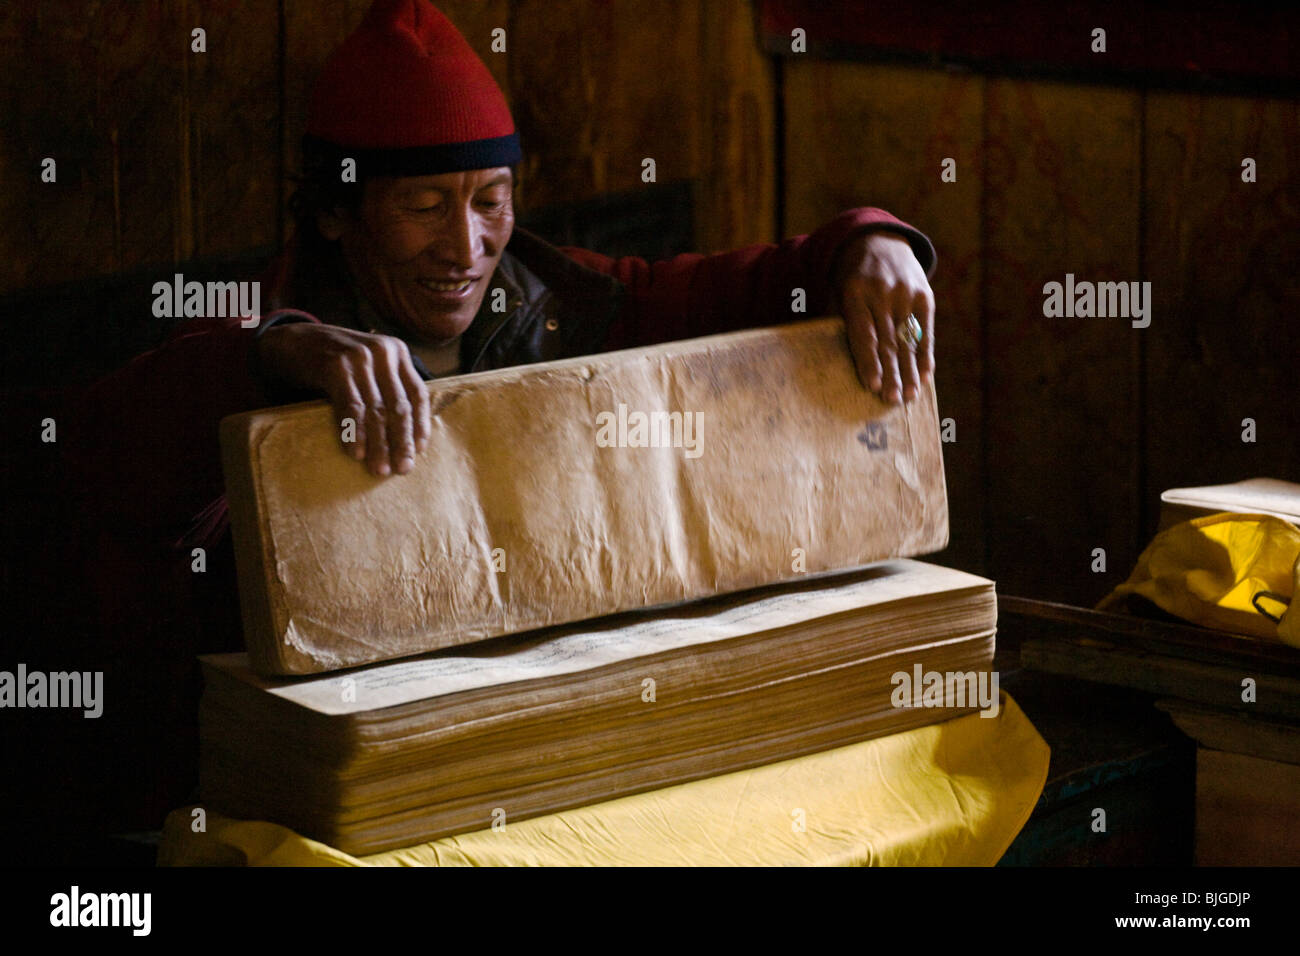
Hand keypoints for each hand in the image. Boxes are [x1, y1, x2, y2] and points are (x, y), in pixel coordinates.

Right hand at [257, 323, 431, 476]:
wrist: (291, 340)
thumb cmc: (334, 361)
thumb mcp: (368, 365)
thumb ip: (387, 386)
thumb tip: (406, 434)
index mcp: (396, 351)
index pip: (417, 393)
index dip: (420, 424)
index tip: (419, 450)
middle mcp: (382, 352)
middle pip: (399, 405)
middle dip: (402, 441)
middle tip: (403, 468)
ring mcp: (360, 358)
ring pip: (376, 410)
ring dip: (379, 444)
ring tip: (379, 468)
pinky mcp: (336, 366)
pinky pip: (351, 407)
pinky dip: (355, 433)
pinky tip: (357, 453)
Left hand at [832, 230, 934, 403]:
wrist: (879, 240)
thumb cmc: (851, 277)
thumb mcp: (838, 291)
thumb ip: (842, 321)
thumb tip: (843, 364)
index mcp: (855, 292)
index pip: (863, 333)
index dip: (868, 361)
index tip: (872, 385)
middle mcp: (882, 293)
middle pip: (887, 340)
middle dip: (891, 373)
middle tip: (892, 400)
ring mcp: (906, 293)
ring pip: (908, 339)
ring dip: (910, 371)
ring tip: (910, 396)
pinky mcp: (924, 295)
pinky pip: (925, 331)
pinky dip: (925, 355)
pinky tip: (925, 376)